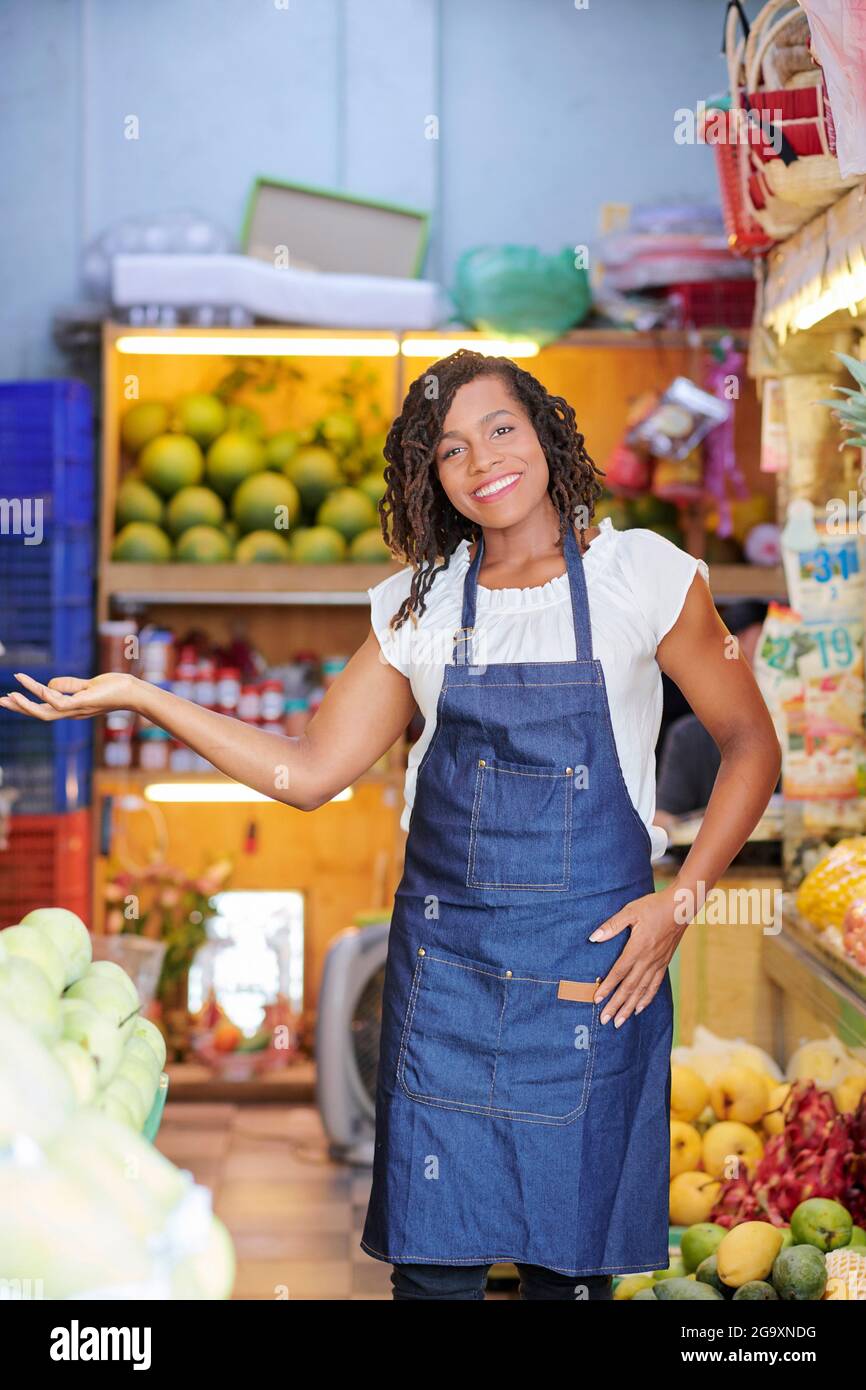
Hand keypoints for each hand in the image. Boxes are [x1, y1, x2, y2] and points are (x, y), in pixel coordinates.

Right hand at [0, 671, 137, 720]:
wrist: (133, 692)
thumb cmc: (114, 688)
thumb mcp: (87, 685)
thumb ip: (68, 685)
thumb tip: (48, 683)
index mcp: (70, 708)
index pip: (43, 708)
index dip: (25, 705)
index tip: (7, 697)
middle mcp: (71, 712)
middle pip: (39, 714)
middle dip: (18, 709)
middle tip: (0, 701)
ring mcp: (76, 709)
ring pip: (45, 712)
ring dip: (26, 704)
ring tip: (10, 694)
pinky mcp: (83, 703)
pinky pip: (59, 701)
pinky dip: (45, 693)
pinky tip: (35, 685)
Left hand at [588, 885, 684, 1027]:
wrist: (681, 907)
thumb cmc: (653, 906)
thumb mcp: (630, 911)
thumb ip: (612, 926)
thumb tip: (593, 938)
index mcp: (638, 947)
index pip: (619, 971)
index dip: (608, 987)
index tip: (597, 1000)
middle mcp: (648, 959)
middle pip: (630, 987)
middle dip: (616, 1005)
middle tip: (605, 1020)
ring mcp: (658, 963)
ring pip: (642, 990)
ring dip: (630, 1007)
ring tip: (619, 1021)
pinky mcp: (664, 963)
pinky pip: (655, 985)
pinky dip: (646, 999)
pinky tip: (639, 1008)